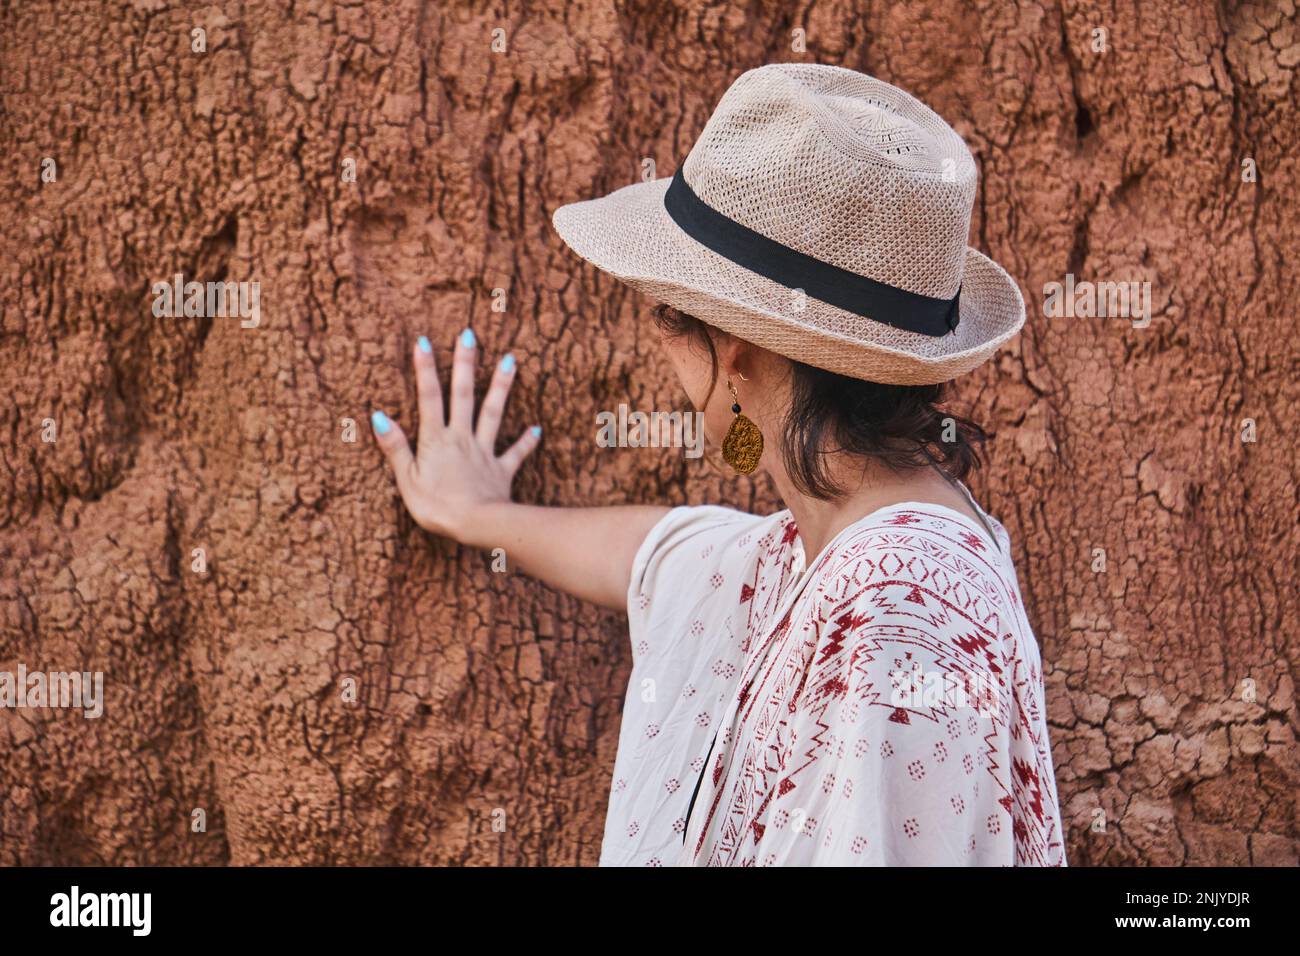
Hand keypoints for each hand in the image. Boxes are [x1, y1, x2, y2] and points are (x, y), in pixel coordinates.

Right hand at [371, 329, 540, 541]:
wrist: (477, 525)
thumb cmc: (437, 507)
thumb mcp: (407, 479)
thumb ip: (395, 447)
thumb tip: (378, 416)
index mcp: (436, 440)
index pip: (429, 398)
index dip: (425, 370)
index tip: (424, 341)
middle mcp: (462, 439)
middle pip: (464, 395)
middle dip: (465, 364)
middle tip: (469, 335)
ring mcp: (484, 452)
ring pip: (493, 413)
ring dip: (501, 387)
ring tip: (511, 360)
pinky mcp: (501, 470)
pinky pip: (515, 454)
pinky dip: (527, 442)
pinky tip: (537, 429)